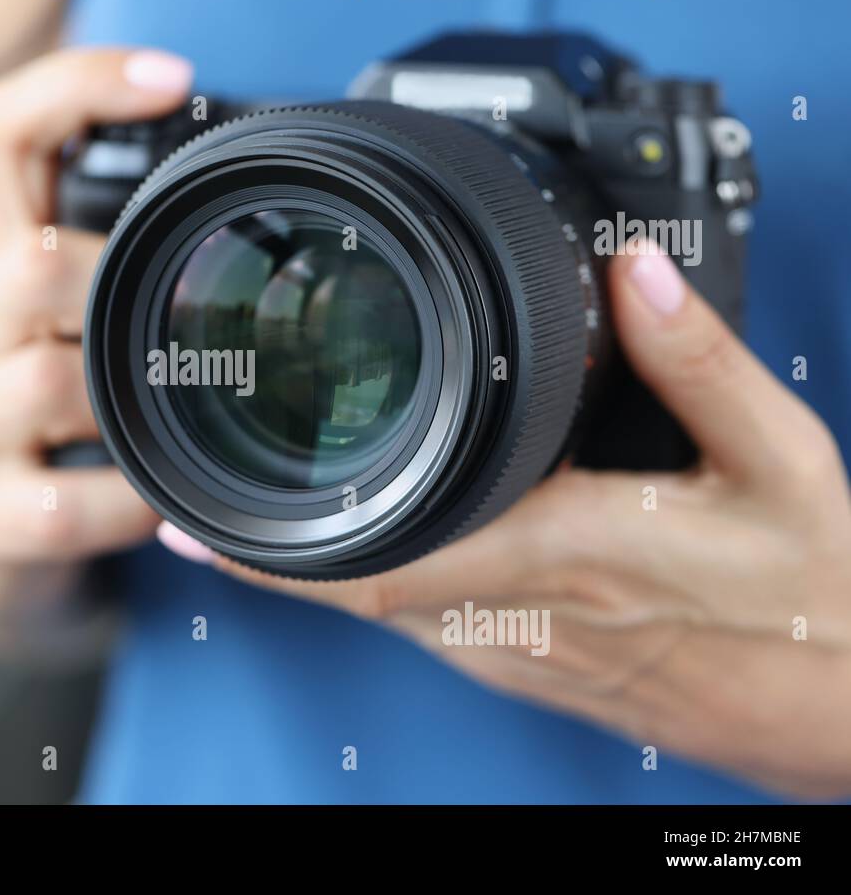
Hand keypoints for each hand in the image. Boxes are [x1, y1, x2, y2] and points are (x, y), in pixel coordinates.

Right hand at [0, 48, 192, 618]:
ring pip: (43, 381)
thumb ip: (130, 264)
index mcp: (1, 260)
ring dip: (131, 406)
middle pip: (28, 263)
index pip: (10, 136)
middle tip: (192, 329)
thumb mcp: (74, 318)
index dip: (81, 88)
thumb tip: (259, 214)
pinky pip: (57, 505)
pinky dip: (126, 506)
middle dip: (121, 289)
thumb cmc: (44, 411)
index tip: (177, 79)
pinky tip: (156, 508)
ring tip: (180, 427)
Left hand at [162, 242, 850, 798]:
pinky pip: (421, 618)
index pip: (381, 563)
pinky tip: (363, 533)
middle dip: (264, 542)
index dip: (274, 548)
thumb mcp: (777, 459)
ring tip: (255, 497)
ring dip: (315, 556)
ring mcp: (513, 653)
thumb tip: (633, 272)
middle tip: (191, 482)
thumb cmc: (811, 596)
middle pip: (350, 587)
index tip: (192, 515)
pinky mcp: (524, 666)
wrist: (839, 704)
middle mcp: (516, 617)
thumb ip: (699, 359)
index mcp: (561, 558)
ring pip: (379, 605)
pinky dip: (372, 575)